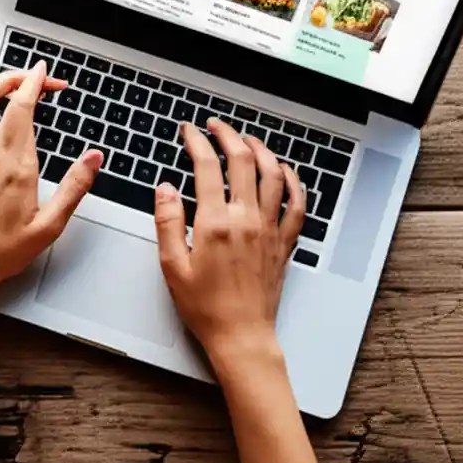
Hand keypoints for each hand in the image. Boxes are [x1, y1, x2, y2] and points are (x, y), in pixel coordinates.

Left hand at [0, 62, 103, 295]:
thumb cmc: (1, 250)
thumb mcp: (50, 225)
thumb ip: (74, 187)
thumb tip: (93, 158)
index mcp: (16, 165)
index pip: (24, 106)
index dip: (36, 83)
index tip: (47, 75)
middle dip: (20, 76)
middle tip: (37, 78)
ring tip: (7, 81)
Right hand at [153, 118, 305, 364]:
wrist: (241, 335)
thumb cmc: (205, 307)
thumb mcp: (171, 265)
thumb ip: (167, 222)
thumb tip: (164, 188)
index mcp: (215, 223)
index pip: (205, 166)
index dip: (196, 141)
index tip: (188, 131)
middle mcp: (246, 220)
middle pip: (243, 160)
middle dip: (228, 135)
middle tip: (215, 126)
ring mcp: (269, 229)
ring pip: (274, 174)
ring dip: (261, 149)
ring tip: (247, 140)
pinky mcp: (284, 242)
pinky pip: (297, 203)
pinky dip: (293, 180)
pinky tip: (285, 170)